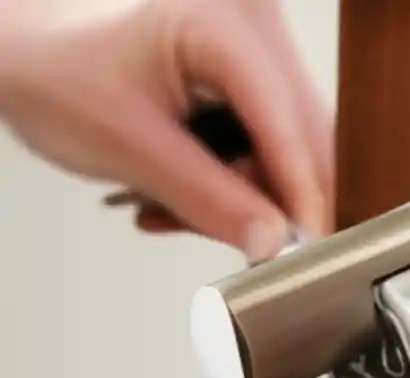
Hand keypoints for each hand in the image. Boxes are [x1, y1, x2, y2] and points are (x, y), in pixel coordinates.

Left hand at [0, 0, 331, 260]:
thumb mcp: (128, 147)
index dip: (297, 191)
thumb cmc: (57, 75)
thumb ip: (207, 199)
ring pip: (291, 148)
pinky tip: (188, 193)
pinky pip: (272, 143)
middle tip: (234, 245)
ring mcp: (260, 49)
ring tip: (174, 212)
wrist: (34, 56)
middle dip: (269, 200)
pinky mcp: (257, 73)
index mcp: (221, 24)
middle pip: (302, 137)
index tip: (303, 249)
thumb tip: (273, 244)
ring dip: (249, 197)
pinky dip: (238, 181)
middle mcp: (254, 27)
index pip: (284, 120)